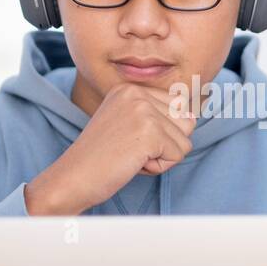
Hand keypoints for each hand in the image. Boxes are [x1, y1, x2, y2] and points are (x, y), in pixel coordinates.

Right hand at [23, 82, 195, 215]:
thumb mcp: (127, 124)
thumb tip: (193, 116)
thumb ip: (155, 115)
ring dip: (162, 157)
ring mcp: (144, 109)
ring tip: (130, 156)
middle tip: (131, 150)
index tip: (130, 141)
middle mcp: (138, 92)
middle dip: (166, 145)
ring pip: (185, 140)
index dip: (162, 134)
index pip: (179, 108)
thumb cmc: (100, 159)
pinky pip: (178, 155)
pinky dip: (159, 167)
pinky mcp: (150, 131)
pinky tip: (131, 163)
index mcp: (131, 88)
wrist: (73, 178)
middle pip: (187, 122)